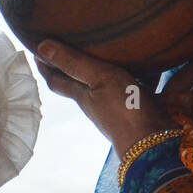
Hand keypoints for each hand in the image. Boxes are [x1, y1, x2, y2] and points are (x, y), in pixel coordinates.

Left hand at [35, 39, 173, 156]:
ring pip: (103, 87)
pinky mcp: (137, 112)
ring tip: (106, 52)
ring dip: (101, 71)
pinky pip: (130, 89)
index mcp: (83, 96)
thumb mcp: (99, 79)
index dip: (46, 66)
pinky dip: (131, 76)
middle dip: (70, 68)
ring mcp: (116, 111)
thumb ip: (74, 63)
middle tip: (66, 48)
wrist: (156, 145)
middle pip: (78, 85)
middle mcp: (96, 104)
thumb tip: (41, 47)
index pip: (56, 80)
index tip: (36, 50)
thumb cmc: (125, 110)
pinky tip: (144, 67)